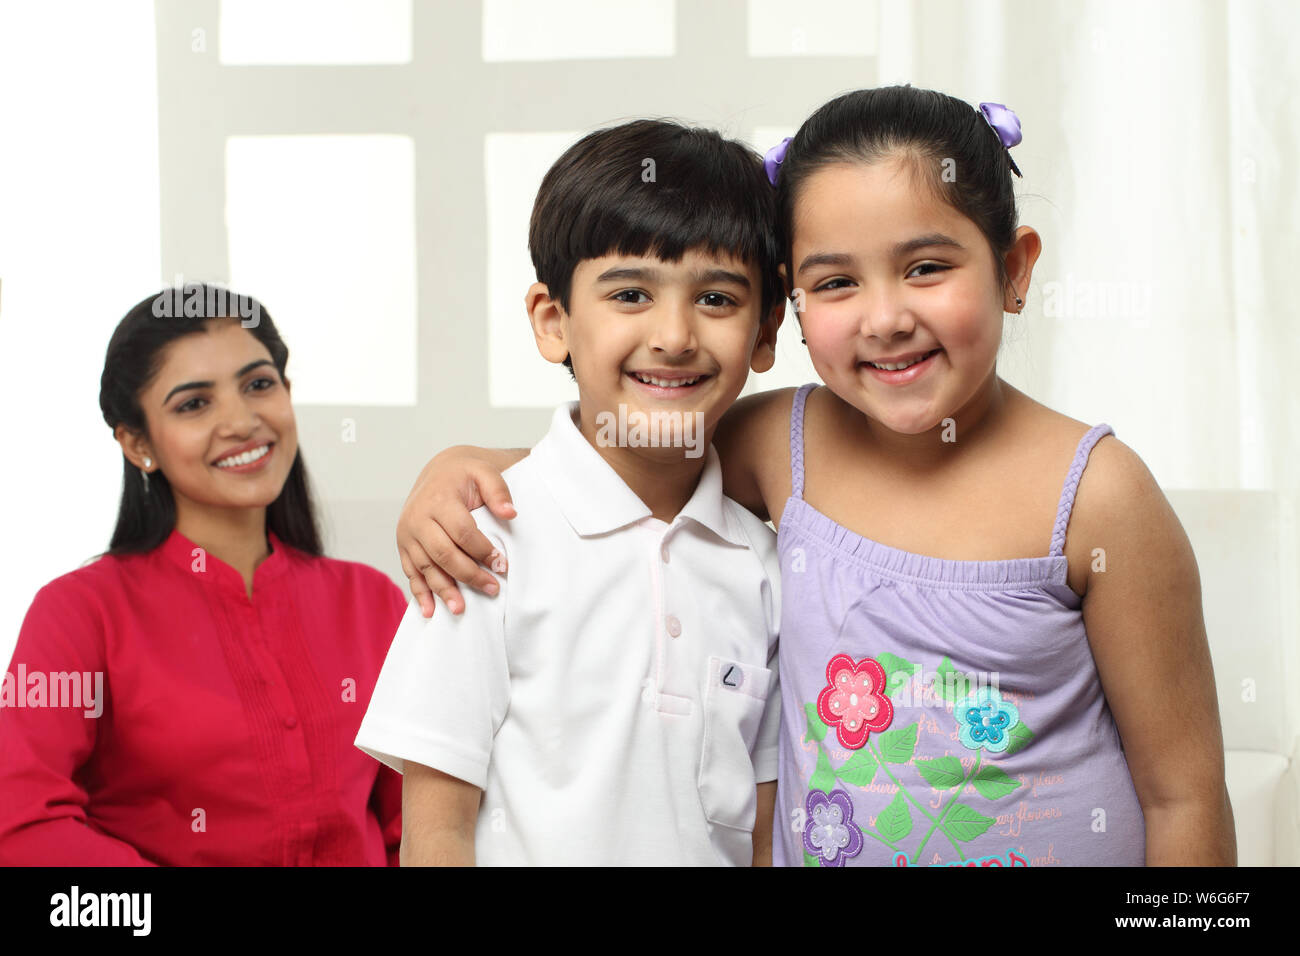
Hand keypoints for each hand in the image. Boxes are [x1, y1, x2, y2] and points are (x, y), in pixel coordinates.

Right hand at [396, 446, 520, 617]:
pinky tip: (430, 611)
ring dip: (443, 590)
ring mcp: (407, 533)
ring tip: (460, 609)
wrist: (439, 472)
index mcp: (438, 499)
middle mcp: (417, 517)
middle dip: (468, 575)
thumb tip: (510, 513)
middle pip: (443, 553)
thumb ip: (498, 491)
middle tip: (492, 589)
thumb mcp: (484, 472)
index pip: (463, 531)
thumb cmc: (465, 475)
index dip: (483, 551)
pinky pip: (410, 572)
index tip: (502, 565)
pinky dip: (420, 593)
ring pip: (426, 567)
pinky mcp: (403, 546)